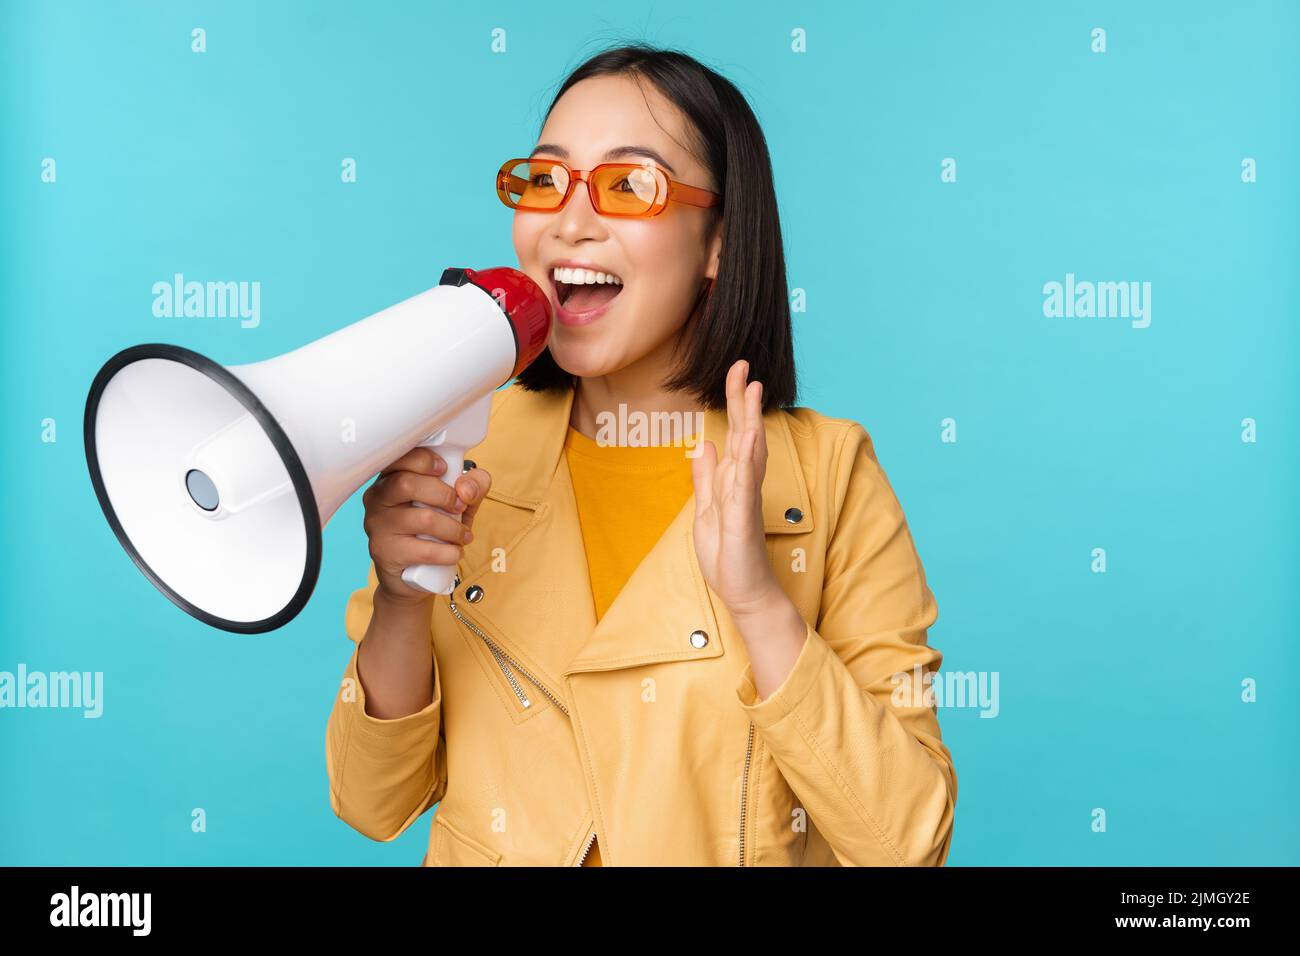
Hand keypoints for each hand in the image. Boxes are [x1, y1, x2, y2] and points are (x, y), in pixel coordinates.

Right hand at [361, 446, 491, 605]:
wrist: (413, 575)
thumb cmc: (433, 531)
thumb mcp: (458, 503)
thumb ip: (472, 486)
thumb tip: (467, 488)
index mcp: (391, 477)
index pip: (398, 458)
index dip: (423, 460)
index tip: (445, 469)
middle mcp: (378, 498)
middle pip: (407, 484)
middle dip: (444, 494)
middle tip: (460, 506)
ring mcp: (377, 525)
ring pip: (422, 518)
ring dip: (452, 528)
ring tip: (462, 536)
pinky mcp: (384, 552)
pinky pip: (423, 550)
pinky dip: (448, 552)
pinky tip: (454, 552)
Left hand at [690, 359, 782, 616]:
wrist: (743, 591)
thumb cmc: (728, 554)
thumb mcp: (705, 509)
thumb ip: (706, 478)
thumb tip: (704, 445)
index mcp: (733, 480)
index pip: (735, 433)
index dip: (735, 403)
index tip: (736, 373)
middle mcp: (743, 483)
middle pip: (745, 433)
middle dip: (743, 400)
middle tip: (743, 366)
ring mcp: (746, 499)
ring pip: (750, 452)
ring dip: (751, 420)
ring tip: (752, 390)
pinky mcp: (743, 517)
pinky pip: (745, 484)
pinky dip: (747, 460)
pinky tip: (748, 438)